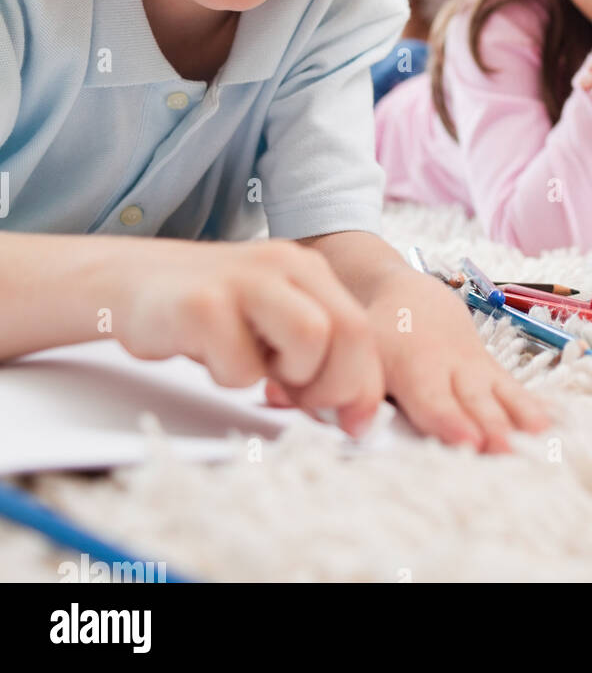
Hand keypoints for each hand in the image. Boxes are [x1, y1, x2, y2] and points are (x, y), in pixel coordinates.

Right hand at [116, 239, 384, 438]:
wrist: (127, 283)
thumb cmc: (207, 314)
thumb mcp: (270, 322)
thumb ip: (315, 355)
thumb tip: (357, 416)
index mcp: (306, 270)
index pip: (361, 328)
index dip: (365, 385)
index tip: (356, 425)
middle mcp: (283, 264)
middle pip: (348, 331)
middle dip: (335, 385)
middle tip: (300, 401)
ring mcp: (244, 280)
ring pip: (310, 338)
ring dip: (288, 377)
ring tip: (254, 369)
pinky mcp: (202, 304)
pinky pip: (242, 366)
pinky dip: (231, 379)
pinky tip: (209, 356)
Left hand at [334, 269, 550, 453]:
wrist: (412, 297)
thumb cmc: (382, 336)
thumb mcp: (363, 357)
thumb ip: (361, 393)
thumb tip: (357, 429)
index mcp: (415, 370)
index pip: (433, 400)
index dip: (449, 421)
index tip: (467, 440)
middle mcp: (452, 370)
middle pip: (475, 402)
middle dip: (492, 427)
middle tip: (507, 450)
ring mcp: (477, 369)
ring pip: (502, 393)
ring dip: (522, 416)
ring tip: (542, 438)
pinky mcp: (493, 371)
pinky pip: (516, 389)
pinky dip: (536, 406)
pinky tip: (557, 425)